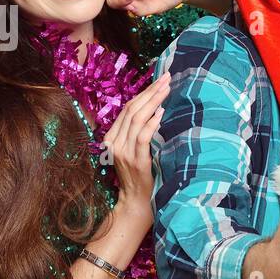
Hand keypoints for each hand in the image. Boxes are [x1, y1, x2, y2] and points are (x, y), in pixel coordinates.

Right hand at [103, 70, 169, 223]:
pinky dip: (152, 123)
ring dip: (153, 102)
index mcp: (112, 138)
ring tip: (167, 89)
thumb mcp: (134, 150)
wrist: (136, 200)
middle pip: (132, 110)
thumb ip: (138, 132)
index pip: (127, 109)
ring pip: (136, 119)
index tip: (159, 80)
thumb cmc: (139, 175)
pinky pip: (143, 137)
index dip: (143, 92)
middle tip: (167, 78)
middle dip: (150, 91)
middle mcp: (115, 143)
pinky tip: (161, 112)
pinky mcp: (136, 161)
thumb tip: (155, 110)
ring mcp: (124, 152)